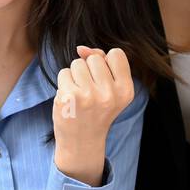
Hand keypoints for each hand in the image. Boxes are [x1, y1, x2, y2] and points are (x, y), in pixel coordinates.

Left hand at [53, 47, 134, 185]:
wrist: (82, 141)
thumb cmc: (96, 110)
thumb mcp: (110, 89)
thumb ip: (102, 63)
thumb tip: (81, 49)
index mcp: (126, 90)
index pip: (116, 54)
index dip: (106, 63)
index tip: (104, 81)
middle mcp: (110, 93)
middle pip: (94, 58)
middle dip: (89, 71)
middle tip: (90, 92)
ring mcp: (88, 96)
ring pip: (77, 63)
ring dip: (75, 76)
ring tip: (79, 95)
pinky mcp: (69, 98)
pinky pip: (64, 73)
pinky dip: (64, 83)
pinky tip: (69, 99)